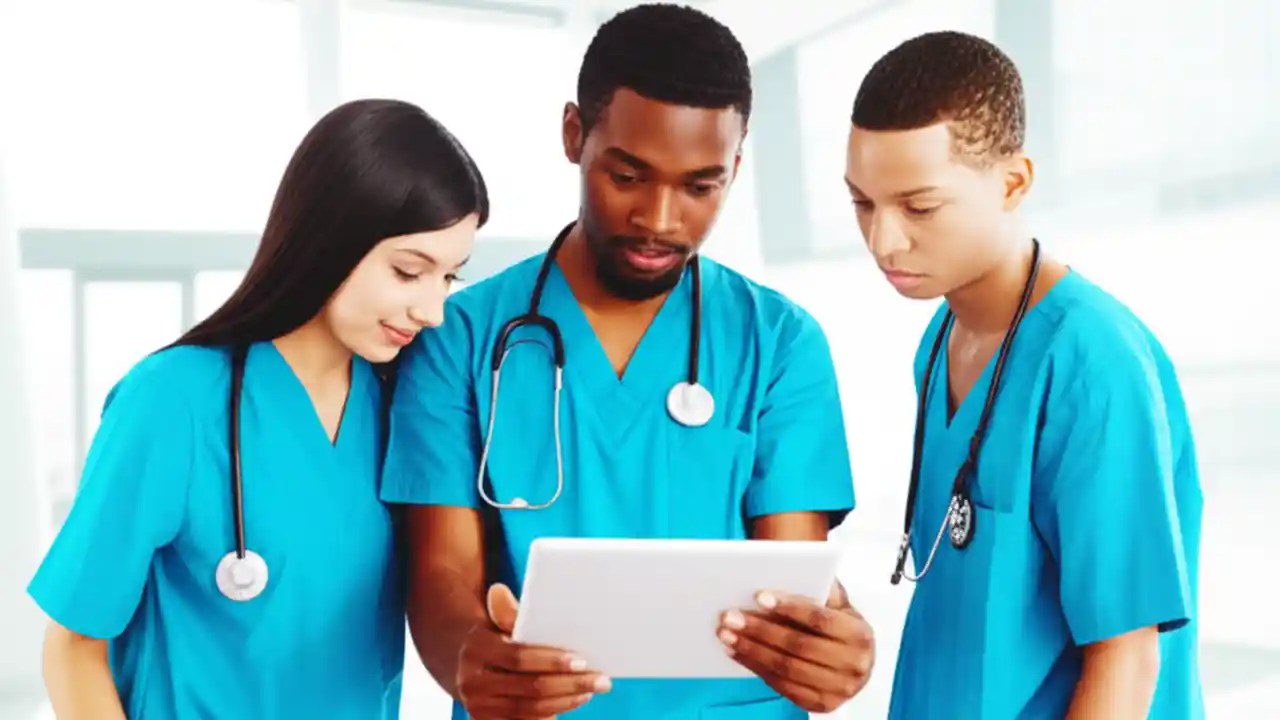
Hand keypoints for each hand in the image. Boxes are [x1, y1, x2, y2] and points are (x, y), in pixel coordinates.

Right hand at [456, 584, 610, 718]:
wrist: (468, 667)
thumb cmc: (497, 640)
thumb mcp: (500, 624)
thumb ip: (508, 614)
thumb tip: (499, 590)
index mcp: (476, 648)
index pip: (519, 657)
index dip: (552, 661)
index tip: (582, 661)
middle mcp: (471, 681)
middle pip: (531, 687)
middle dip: (570, 684)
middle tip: (600, 680)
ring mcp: (477, 706)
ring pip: (531, 709)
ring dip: (567, 701)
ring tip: (591, 690)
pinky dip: (551, 714)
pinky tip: (573, 701)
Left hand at [718, 582, 873, 713]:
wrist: (857, 665)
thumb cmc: (841, 627)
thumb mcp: (840, 605)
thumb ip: (822, 588)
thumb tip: (793, 568)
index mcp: (860, 635)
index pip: (820, 619)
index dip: (790, 607)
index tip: (759, 596)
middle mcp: (854, 666)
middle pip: (799, 646)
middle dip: (760, 629)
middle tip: (730, 616)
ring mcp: (838, 690)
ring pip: (786, 668)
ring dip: (751, 650)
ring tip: (726, 634)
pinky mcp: (821, 704)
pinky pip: (782, 686)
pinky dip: (755, 668)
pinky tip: (736, 652)